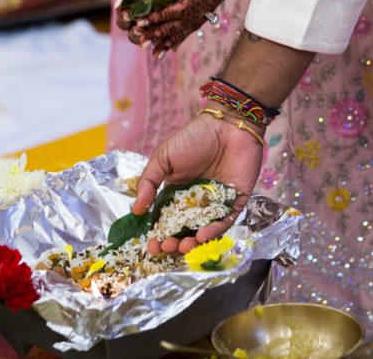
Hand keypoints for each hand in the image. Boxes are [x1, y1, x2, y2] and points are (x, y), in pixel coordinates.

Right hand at [132, 110, 262, 253]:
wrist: (227, 124)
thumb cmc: (194, 137)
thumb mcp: (163, 157)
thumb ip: (149, 182)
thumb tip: (137, 210)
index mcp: (177, 193)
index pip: (166, 221)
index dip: (158, 235)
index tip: (151, 246)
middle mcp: (197, 202)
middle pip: (184, 230)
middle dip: (174, 243)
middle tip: (165, 247)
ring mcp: (216, 204)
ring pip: (204, 231)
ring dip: (193, 242)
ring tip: (183, 245)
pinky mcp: (236, 202)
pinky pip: (225, 222)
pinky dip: (214, 231)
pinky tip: (202, 235)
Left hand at [139, 0, 238, 55]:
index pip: (186, 6)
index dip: (164, 16)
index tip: (145, 20)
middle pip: (189, 20)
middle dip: (164, 31)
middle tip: (142, 40)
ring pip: (194, 23)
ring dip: (173, 36)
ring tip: (154, 50)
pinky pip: (199, 18)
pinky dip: (184, 31)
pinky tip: (172, 43)